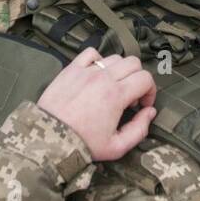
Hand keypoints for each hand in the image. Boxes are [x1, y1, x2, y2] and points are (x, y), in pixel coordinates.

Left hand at [37, 49, 156, 160]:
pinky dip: (99, 60)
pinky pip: (91, 53)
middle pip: (134, 63)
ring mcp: (86, 70)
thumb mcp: (117, 147)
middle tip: (130, 96)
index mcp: (117, 95)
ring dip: (120, 70)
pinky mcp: (71, 69)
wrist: (49, 138)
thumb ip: (139, 130)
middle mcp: (103, 77)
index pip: (145, 79)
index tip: (142, 105)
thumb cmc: (83, 144)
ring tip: (113, 87)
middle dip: (138, 78)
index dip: (150, 91)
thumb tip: (150, 112)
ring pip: (115, 57)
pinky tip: (96, 75)